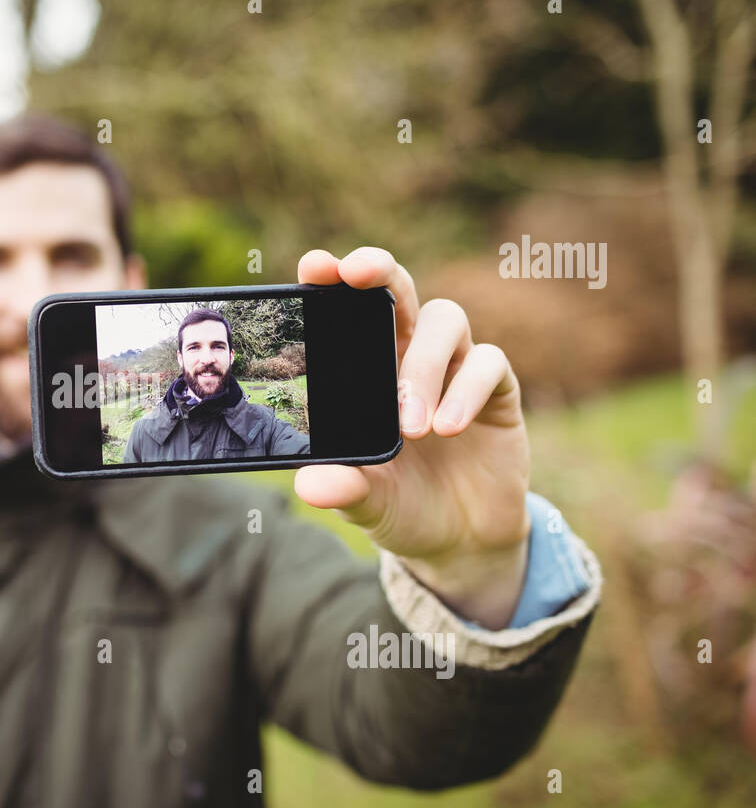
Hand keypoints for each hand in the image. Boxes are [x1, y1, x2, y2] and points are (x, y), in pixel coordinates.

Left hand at [293, 247, 530, 628]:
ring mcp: (455, 368)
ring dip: (423, 366)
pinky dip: (465, 391)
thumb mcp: (365, 503)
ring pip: (445, 320)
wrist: (459, 540)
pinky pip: (488, 363)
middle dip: (380, 273)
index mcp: (364, 370)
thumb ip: (342, 489)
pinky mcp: (497, 390)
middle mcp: (409, 356)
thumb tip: (309, 485)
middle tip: (358, 274)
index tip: (314, 266)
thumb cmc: (400, 505)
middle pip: (399, 290)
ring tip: (411, 426)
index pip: (348, 311)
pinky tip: (448, 427)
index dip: (333, 280)